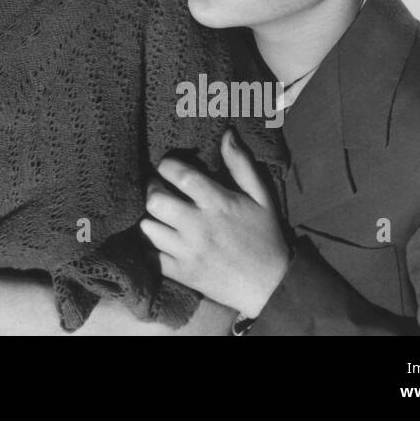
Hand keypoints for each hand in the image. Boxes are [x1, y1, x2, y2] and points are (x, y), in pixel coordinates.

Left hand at [140, 129, 290, 317]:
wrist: (271, 287)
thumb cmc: (265, 237)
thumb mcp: (261, 197)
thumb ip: (241, 165)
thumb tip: (227, 133)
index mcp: (218, 203)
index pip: (180, 175)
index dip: (166, 165)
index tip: (167, 166)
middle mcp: (199, 226)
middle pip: (155, 200)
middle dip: (152, 190)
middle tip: (159, 189)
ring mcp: (188, 252)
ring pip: (148, 228)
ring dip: (152, 219)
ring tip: (161, 217)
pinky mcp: (183, 274)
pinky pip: (152, 256)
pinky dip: (152, 248)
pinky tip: (163, 241)